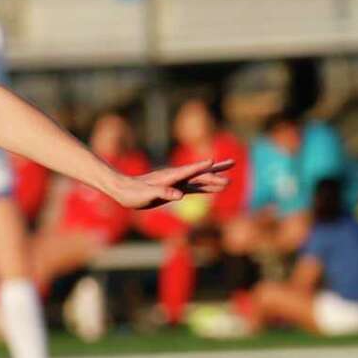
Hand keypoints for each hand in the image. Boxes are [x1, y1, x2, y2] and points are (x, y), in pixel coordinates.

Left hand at [109, 158, 234, 209]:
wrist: (123, 190)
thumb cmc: (134, 193)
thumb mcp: (147, 195)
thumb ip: (164, 193)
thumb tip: (180, 195)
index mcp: (170, 177)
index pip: (189, 170)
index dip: (201, 167)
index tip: (214, 161)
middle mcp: (176, 177)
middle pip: (200, 173)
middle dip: (216, 170)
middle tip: (233, 163)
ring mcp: (176, 182)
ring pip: (199, 179)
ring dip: (214, 177)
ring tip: (229, 176)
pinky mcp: (175, 188)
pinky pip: (194, 186)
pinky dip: (205, 186)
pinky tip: (213, 187)